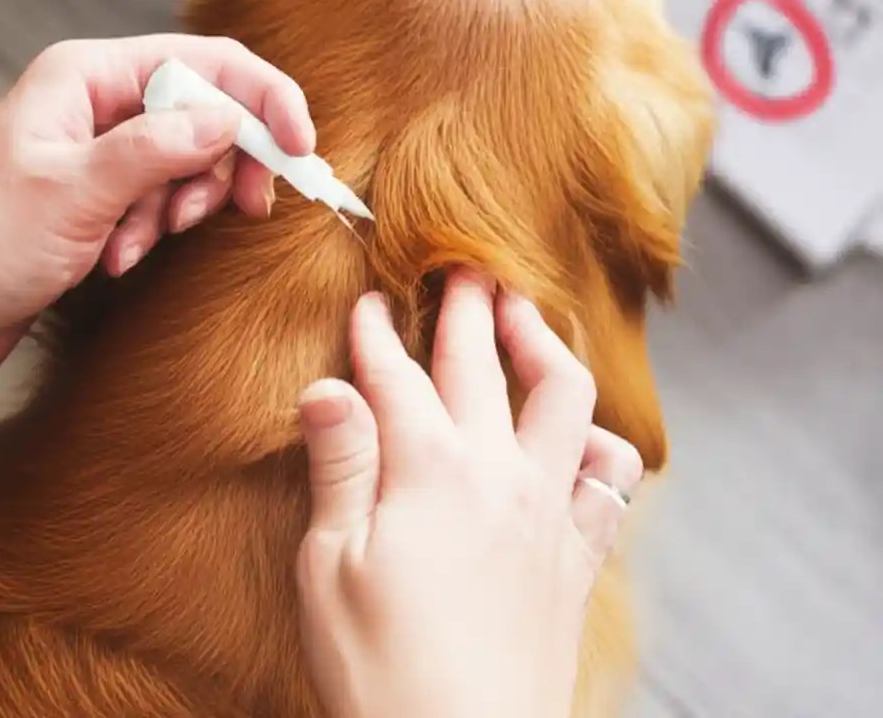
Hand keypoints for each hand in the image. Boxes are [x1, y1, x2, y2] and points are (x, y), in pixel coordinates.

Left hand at [0, 34, 314, 397]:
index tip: (300, 151)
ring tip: (132, 245)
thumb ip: (159, 149)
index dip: (262, 100)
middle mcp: (91, 107)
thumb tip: (230, 118)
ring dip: (173, 210)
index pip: (204, 64)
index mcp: (85, 77)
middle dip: (219, 164)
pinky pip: (151, 206)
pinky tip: (112, 262)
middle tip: (234, 210)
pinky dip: (147, 234)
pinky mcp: (87, 206)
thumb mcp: (75, 191)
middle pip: (201, 113)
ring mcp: (90, 158)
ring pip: (180, 165)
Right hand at [295, 271, 643, 717]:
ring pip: (562, 398)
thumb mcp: (328, 567)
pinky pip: (608, 478)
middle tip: (461, 267)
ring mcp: (547, 511)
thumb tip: (325, 386)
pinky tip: (582, 435)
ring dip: (542, 345)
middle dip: (466, 308)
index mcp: (426, 470)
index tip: (365, 302)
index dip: (375, 335)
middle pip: (481, 366)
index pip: (395, 376)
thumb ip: (338, 467)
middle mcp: (497, 474)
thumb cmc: (380, 667)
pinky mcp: (576, 556)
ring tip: (526, 316)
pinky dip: (598, 442)